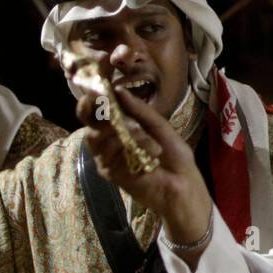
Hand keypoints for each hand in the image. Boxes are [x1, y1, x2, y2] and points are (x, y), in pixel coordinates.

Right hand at [77, 87, 213, 263]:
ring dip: (127, 136)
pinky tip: (149, 157)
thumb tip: (118, 90)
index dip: (90, 102)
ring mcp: (106, 158)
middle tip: (121, 115)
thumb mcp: (158, 125)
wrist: (183, 182)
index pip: (94, 113)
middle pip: (89, 126)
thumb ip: (138, 109)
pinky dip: (131, 152)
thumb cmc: (172, 153)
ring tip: (150, 143)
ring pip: (99, 139)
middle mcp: (107, 142)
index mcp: (118, 127)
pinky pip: (110, 156)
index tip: (96, 93)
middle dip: (103, 117)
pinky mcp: (110, 173)